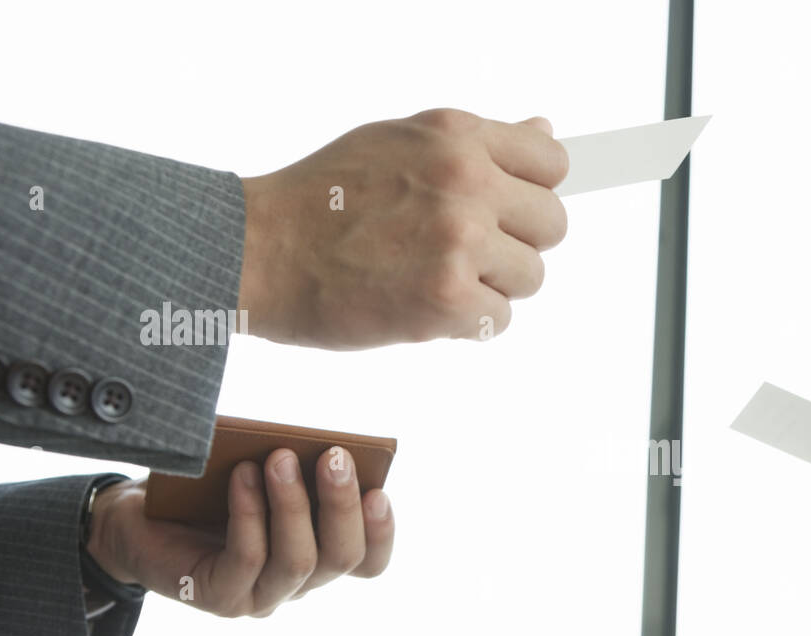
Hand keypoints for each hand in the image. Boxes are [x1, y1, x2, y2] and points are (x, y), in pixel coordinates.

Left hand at [87, 447, 393, 616]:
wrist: (135, 522)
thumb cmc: (206, 494)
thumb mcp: (260, 476)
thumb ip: (293, 472)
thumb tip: (313, 449)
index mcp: (319, 555)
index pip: (368, 561)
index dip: (381, 531)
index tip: (377, 490)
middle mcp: (297, 583)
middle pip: (343, 557)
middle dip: (342, 505)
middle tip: (334, 457)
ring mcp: (261, 597)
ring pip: (299, 560)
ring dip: (294, 505)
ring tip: (280, 457)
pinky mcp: (221, 598)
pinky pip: (247, 558)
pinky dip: (249, 512)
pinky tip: (243, 474)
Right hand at [238, 108, 568, 348]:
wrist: (258, 250)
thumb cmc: (321, 199)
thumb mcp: (399, 141)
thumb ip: (475, 144)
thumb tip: (544, 135)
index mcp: (455, 137)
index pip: (552, 165)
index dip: (533, 194)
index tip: (509, 213)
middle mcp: (465, 182)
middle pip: (551, 225)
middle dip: (515, 245)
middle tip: (464, 254)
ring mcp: (459, 241)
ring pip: (530, 277)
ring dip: (491, 287)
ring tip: (435, 278)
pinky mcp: (447, 298)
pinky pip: (499, 320)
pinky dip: (467, 324)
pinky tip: (424, 307)